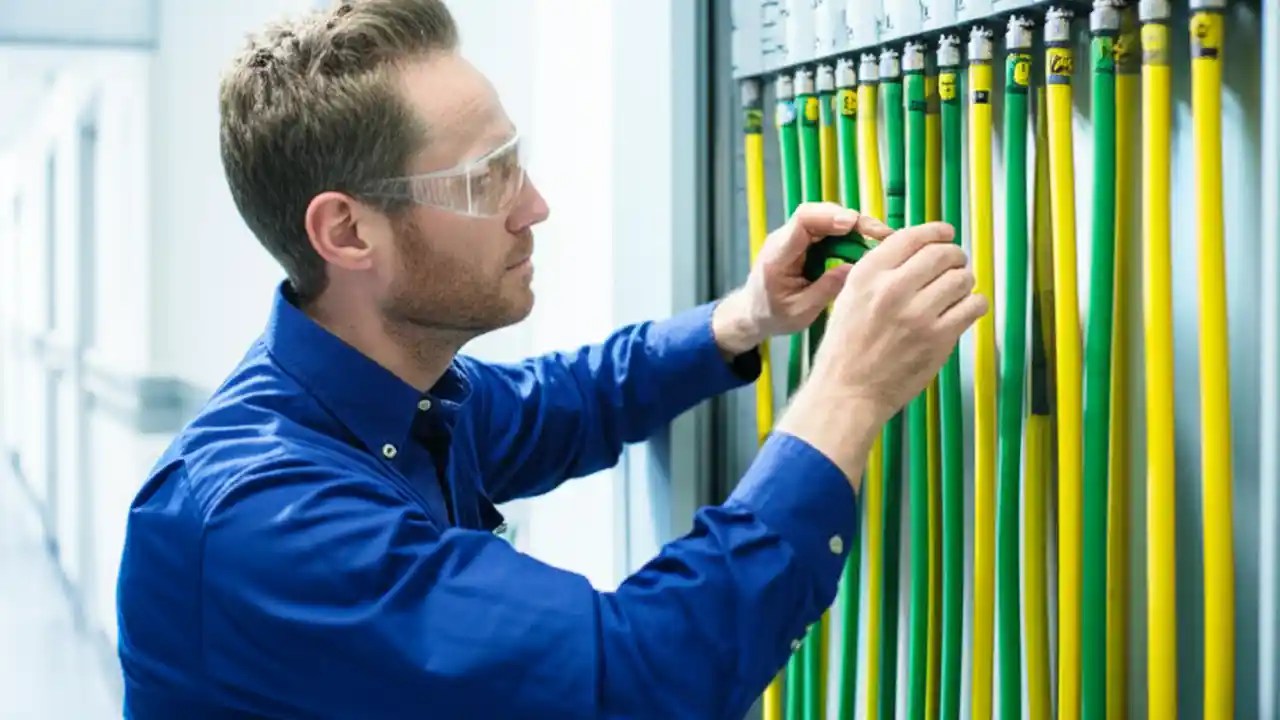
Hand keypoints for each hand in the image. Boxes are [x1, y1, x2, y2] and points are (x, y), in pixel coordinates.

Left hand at [711, 202, 892, 355]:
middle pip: (817, 213)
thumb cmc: (772, 315)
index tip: (853, 224)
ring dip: (854, 224)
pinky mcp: (804, 241)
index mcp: (777, 255)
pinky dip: (850, 233)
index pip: (801, 222)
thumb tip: (856, 269)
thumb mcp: (800, 312)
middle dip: (850, 218)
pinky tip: (868, 241)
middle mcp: (784, 238)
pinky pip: (828, 228)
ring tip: (881, 236)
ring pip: (826, 217)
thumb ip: (825, 290)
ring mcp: (794, 237)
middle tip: (880, 232)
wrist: (753, 313)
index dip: (828, 217)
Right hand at [777, 222, 986, 481]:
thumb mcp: (850, 297)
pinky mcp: (938, 339)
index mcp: (868, 275)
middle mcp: (892, 289)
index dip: (936, 232)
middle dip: (954, 256)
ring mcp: (918, 315)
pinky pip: (973, 306)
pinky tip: (963, 310)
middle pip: (942, 253)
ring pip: (962, 278)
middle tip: (955, 264)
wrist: (848, 392)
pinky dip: (973, 305)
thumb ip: (879, 271)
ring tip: (955, 292)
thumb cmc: (846, 348)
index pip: (912, 236)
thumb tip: (916, 250)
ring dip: (964, 281)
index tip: (945, 234)